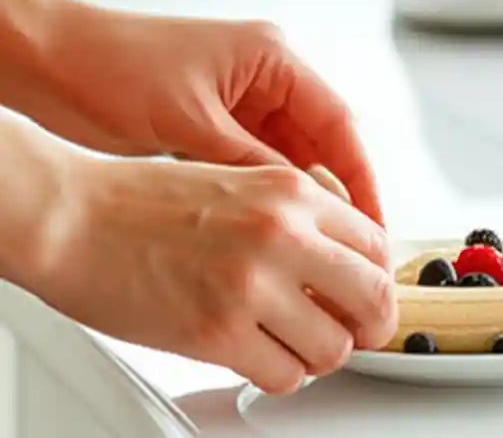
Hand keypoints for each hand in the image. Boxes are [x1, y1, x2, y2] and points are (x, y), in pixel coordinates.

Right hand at [34, 158, 396, 394]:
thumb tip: (338, 260)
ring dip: (320, 355)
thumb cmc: (141, 202)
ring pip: (334, 347)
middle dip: (371, 324)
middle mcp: (283, 235)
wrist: (71, 217)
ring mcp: (252, 285)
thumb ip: (294, 216)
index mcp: (292, 192)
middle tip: (357, 334)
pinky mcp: (217, 332)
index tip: (366, 296)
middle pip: (373, 296)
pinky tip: (260, 358)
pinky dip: (281, 375)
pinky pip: (284, 375)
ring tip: (294, 346)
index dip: (377, 280)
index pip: (376, 245)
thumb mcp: (240, 182)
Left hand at [35, 7, 382, 224]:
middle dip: (337, 192)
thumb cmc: (106, 70)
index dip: (361, 176)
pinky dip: (267, 193)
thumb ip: (253, 167)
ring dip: (303, 197)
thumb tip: (302, 210)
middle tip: (353, 245)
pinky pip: (258, 161)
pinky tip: (276, 228)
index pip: (337, 122)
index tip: (374, 222)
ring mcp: (239, 96)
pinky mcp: (215, 118)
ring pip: (290, 156)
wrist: (43, 59)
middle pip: (320, 141)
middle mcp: (264, 72)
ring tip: (319, 244)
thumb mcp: (191, 126)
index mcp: (270, 57)